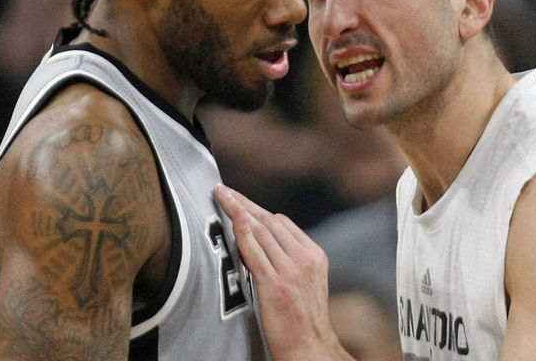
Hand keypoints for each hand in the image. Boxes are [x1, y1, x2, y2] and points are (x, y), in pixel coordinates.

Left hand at [213, 184, 353, 360]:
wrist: (310, 348)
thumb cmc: (303, 319)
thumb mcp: (307, 281)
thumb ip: (290, 258)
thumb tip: (264, 239)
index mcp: (314, 255)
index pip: (282, 222)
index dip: (257, 209)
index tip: (239, 200)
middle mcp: (304, 258)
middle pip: (269, 221)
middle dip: (244, 203)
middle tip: (223, 190)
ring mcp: (291, 270)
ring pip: (261, 230)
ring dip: (238, 209)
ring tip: (220, 197)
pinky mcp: (276, 284)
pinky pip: (256, 250)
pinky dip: (243, 231)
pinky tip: (233, 218)